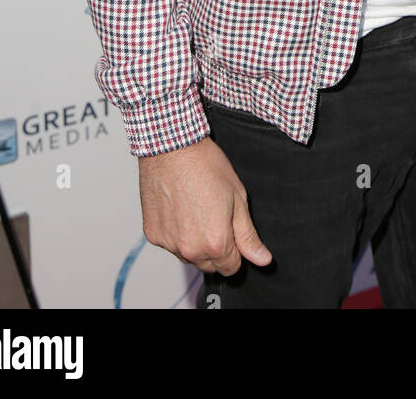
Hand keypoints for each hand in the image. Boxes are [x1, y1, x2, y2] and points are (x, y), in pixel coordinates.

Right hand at [138, 135, 272, 274]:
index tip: (232, 231)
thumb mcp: (238, 198)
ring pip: (188, 256)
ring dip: (194, 242)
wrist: (172, 147)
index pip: (230, 268)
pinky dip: (175, 232)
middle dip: (215, 248)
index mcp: (216, 243)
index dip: (235, 250)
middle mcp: (190, 250)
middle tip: (214, 216)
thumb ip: (248, 235)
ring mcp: (169, 243)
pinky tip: (179, 208)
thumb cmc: (205, 166)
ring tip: (196, 209)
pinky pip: (169, 243)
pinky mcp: (153, 234)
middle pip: (209, 265)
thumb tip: (263, 259)